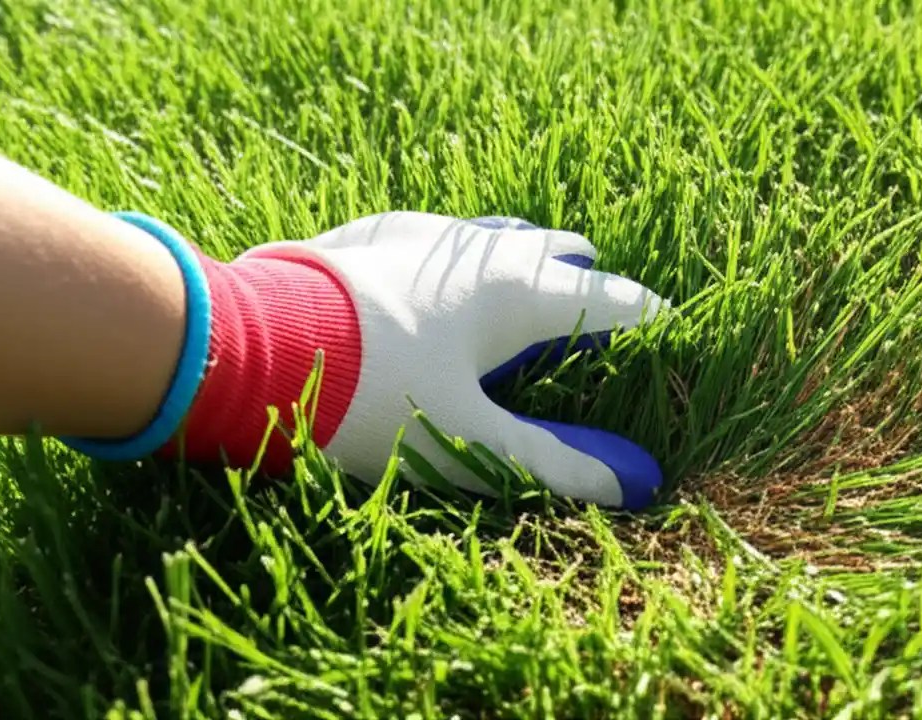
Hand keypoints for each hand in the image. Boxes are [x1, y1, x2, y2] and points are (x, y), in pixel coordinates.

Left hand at [244, 212, 667, 508]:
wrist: (245, 346)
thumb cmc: (369, 397)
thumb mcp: (467, 443)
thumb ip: (550, 462)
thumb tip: (630, 485)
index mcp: (520, 292)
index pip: (614, 302)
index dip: (652, 321)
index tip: (676, 330)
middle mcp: (481, 251)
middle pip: (563, 254)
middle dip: (591, 283)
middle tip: (604, 315)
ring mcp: (424, 236)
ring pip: (502, 236)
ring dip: (531, 259)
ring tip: (538, 284)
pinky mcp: (373, 237)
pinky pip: (444, 239)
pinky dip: (469, 260)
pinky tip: (446, 278)